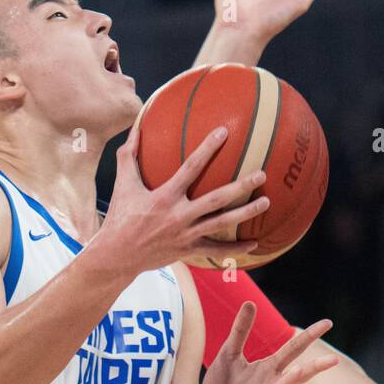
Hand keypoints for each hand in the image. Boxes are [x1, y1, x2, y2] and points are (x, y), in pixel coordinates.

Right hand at [100, 123, 269, 276]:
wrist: (118, 255)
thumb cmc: (120, 217)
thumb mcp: (122, 184)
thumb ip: (129, 156)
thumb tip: (136, 128)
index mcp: (164, 196)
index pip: (191, 168)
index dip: (207, 148)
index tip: (224, 132)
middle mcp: (178, 216)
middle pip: (216, 199)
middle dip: (240, 187)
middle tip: (261, 175)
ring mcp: (186, 235)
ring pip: (221, 223)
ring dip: (245, 214)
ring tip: (266, 203)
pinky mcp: (188, 250)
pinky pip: (216, 250)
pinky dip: (235, 249)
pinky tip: (254, 243)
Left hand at [199, 303, 335, 383]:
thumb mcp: (229, 353)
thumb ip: (240, 331)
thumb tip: (251, 303)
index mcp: (268, 368)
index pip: (294, 349)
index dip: (310, 336)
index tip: (328, 323)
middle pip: (298, 373)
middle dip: (315, 366)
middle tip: (334, 359)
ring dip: (290, 383)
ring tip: (301, 371)